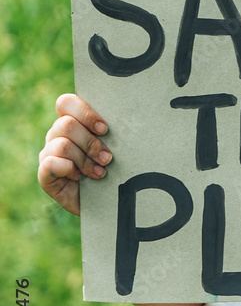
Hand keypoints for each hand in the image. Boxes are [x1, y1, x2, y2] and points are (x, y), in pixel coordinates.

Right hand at [38, 94, 111, 215]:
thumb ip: (115, 129)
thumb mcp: (117, 146)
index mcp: (72, 122)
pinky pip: (50, 164)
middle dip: (91, 143)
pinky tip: (80, 178)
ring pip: (62, 144)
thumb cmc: (116, 169)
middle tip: (108, 158)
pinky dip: (69, 169)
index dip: (85, 113)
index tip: (105, 129)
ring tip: (100, 172)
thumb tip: (131, 115)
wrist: (109, 202)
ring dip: (85, 159)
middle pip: (66, 124)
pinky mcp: (45, 176)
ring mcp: (48, 154)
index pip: (66, 103)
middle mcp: (57, 135)